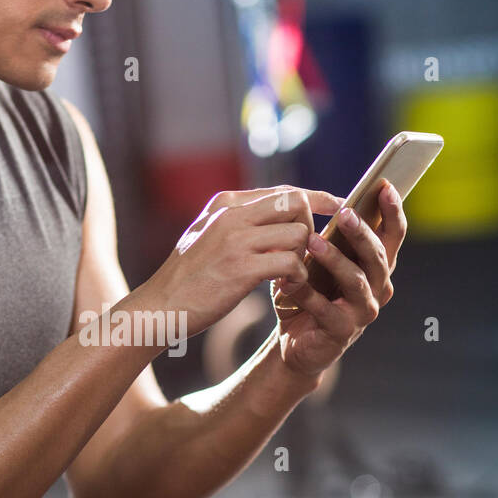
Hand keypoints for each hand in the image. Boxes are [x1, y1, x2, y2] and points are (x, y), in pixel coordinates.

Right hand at [140, 185, 342, 339]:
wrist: (159, 307)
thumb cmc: (185, 277)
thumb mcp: (205, 235)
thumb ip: (236, 220)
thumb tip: (273, 210)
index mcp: (225, 203)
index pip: (283, 190)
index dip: (316, 197)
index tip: (338, 206)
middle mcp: (232, 215)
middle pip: (296, 204)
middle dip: (310, 228)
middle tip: (304, 254)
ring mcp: (236, 241)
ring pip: (298, 234)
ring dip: (304, 258)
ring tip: (292, 276)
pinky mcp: (242, 269)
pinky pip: (291, 263)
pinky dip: (298, 277)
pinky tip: (287, 288)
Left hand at [271, 180, 407, 379]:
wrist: (297, 341)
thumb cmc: (311, 294)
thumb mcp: (319, 262)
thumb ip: (326, 237)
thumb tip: (320, 201)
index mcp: (377, 266)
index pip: (393, 234)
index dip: (393, 211)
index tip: (385, 186)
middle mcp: (379, 288)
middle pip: (378, 256)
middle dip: (362, 233)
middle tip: (346, 214)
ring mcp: (364, 311)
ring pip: (356, 280)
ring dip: (335, 259)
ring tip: (312, 241)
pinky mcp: (343, 331)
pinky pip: (326, 308)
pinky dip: (307, 293)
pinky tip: (289, 281)